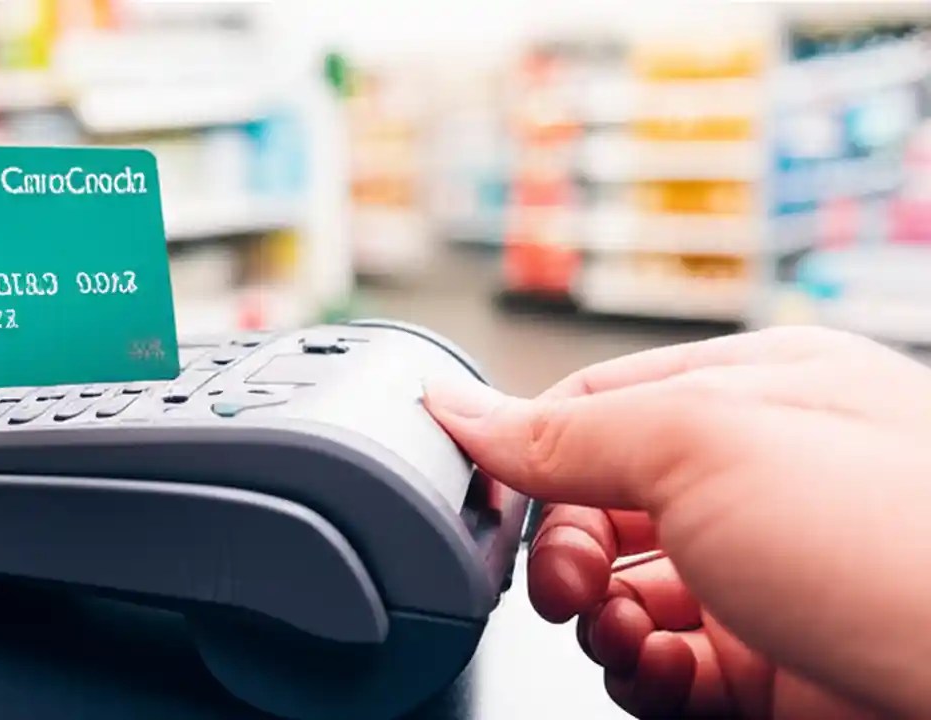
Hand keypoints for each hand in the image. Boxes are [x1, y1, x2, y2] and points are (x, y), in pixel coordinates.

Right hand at [423, 327, 930, 719]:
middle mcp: (758, 483)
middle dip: (562, 548)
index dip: (529, 453)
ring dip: (598, 619)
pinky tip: (656, 672)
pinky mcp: (772, 668)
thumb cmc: (899, 543)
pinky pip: (667, 665)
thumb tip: (459, 408)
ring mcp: (766, 579)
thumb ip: (567, 432)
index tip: (484, 498)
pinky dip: (641, 673)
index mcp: (752, 394)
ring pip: (625, 593)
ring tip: (617, 632)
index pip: (596, 408)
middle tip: (563, 582)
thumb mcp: (702, 446)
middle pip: (602, 508)